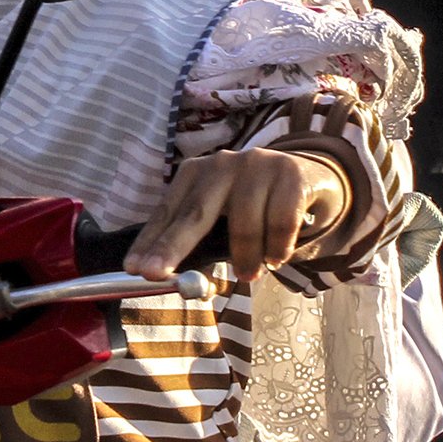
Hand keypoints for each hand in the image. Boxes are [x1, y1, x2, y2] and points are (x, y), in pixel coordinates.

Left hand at [124, 147, 347, 281]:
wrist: (309, 176)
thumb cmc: (256, 204)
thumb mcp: (223, 215)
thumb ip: (201, 240)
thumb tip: (175, 278)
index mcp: (197, 173)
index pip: (169, 211)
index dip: (151, 241)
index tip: (133, 268)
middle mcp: (223, 164)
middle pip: (195, 212)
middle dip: (173, 246)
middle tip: (156, 276)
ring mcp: (257, 165)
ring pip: (242, 222)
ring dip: (246, 256)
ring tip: (250, 274)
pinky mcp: (290, 175)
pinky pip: (280, 221)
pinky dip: (277, 247)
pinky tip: (277, 256)